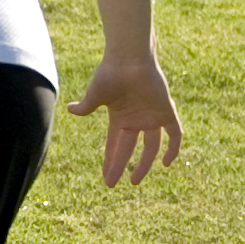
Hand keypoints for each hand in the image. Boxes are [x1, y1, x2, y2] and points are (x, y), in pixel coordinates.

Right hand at [67, 52, 182, 187]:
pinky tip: (167, 163)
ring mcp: (152, 116)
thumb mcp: (95, 95)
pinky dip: (174, 148)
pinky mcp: (166, 111)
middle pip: (131, 149)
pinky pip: (175, 134)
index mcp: (120, 118)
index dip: (110, 161)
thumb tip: (69, 110)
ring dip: (145, 163)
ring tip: (135, 180)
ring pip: (152, 146)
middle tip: (115, 184)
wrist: (129, 59)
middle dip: (122, 166)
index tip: (106, 177)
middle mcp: (137, 119)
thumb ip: (86, 106)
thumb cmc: (110, 73)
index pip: (115, 144)